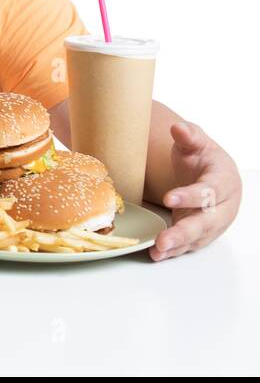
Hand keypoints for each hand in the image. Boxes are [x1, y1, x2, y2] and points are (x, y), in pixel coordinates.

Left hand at [150, 122, 241, 261]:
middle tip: (163, 239)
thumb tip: (178, 127)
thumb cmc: (202, 157)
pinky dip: (174, 250)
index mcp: (224, 181)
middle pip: (206, 221)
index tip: (169, 198)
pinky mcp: (202, 233)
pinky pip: (189, 244)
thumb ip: (189, 136)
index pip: (209, 191)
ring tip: (157, 250)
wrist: (211, 172)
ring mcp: (214, 222)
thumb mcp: (196, 142)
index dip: (191, 196)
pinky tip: (157, 255)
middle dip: (184, 231)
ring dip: (178, 245)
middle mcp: (223, 206)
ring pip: (198, 236)